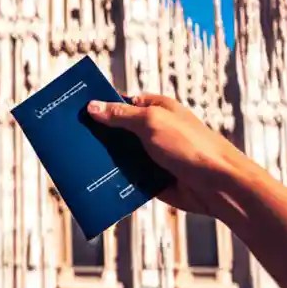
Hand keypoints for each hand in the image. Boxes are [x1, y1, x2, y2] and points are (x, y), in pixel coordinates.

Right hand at [87, 93, 246, 220]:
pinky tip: (93, 181)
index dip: (100, 105)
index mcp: (156, 109)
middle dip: (97, 135)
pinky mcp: (152, 179)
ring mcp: (152, 156)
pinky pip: (127, 177)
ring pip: (120, 156)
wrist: (217, 185)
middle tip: (69, 138)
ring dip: (104, 159)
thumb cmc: (190, 146)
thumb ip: (121, 115)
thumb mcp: (152, 123)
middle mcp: (153, 131)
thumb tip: (93, 106)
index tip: (75, 110)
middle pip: (117, 130)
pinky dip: (114, 179)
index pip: (121, 102)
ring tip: (75, 161)